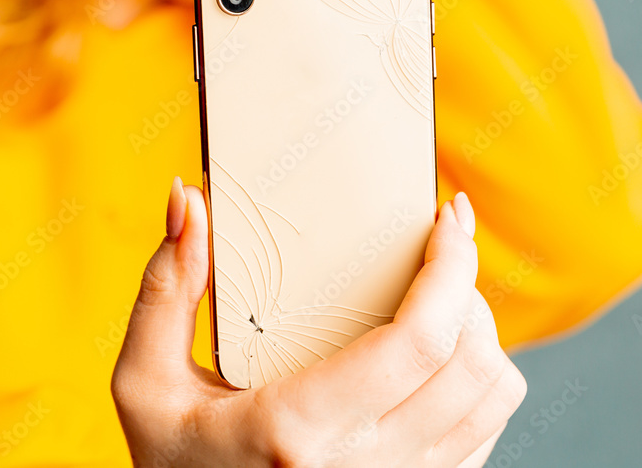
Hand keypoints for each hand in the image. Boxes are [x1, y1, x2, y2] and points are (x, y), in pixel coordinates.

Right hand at [111, 178, 526, 466]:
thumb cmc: (176, 467)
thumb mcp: (146, 387)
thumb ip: (166, 291)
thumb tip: (187, 201)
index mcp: (300, 427)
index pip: (420, 340)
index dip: (453, 266)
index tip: (448, 217)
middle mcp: (366, 466)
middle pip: (473, 361)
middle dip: (470, 286)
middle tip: (438, 250)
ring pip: (496, 396)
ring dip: (482, 333)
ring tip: (441, 301)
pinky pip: (486, 430)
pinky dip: (478, 380)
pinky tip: (437, 357)